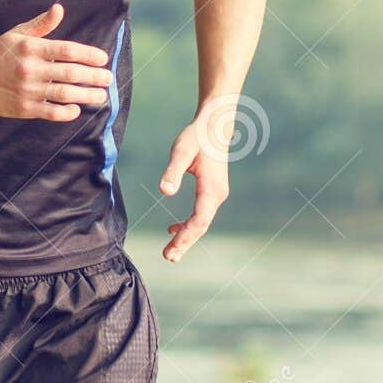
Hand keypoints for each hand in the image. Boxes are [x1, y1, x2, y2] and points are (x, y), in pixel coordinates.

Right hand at [0, 2, 112, 122]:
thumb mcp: (17, 34)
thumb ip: (41, 24)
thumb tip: (59, 9)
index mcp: (31, 48)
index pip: (68, 50)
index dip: (89, 55)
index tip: (103, 59)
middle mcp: (31, 69)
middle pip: (71, 73)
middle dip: (94, 76)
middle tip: (108, 78)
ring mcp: (28, 90)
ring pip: (65, 94)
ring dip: (87, 95)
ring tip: (100, 95)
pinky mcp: (24, 108)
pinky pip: (51, 112)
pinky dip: (67, 112)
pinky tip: (76, 109)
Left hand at [158, 117, 229, 262]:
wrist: (215, 125)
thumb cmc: (197, 137)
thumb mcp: (181, 152)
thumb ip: (172, 171)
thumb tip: (164, 191)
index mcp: (211, 189)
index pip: (198, 221)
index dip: (185, 237)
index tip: (171, 250)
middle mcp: (217, 195)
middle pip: (201, 226)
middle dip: (185, 243)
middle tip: (168, 257)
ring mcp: (216, 194)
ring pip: (202, 222)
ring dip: (186, 236)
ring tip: (170, 251)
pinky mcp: (212, 190)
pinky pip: (201, 214)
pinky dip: (188, 224)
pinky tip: (173, 229)